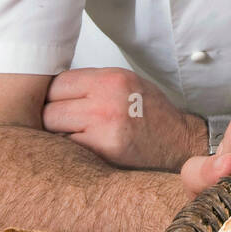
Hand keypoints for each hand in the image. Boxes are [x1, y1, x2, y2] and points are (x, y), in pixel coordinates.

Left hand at [42, 68, 204, 171]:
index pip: (57, 82)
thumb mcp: (127, 85)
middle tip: (60, 126)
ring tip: (71, 138)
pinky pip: (66, 147)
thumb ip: (92, 85)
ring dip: (56, 135)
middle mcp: (107, 98)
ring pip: (52, 127)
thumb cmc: (153, 118)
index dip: (51, 97)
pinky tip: (82, 152)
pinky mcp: (104, 148)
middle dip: (49, 117)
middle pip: (49, 106)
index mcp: (111, 79)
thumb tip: (52, 90)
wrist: (181, 145)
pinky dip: (68, 151)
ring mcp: (104, 123)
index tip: (54, 106)